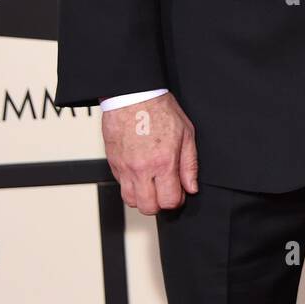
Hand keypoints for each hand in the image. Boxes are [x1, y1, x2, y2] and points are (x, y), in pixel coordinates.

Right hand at [101, 91, 197, 214]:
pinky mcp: (113, 163)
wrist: (132, 96)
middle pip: (148, 208)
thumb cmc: (158, 109)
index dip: (177, 200)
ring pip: (131, 201)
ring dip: (143, 197)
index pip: (169, 201)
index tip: (179, 192)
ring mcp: (125, 168)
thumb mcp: (186, 134)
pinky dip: (130, 185)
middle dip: (159, 204)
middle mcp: (142, 169)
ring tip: (151, 184)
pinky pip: (120, 185)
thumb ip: (189, 164)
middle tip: (165, 191)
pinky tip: (139, 172)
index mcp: (163, 162)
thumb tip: (191, 187)